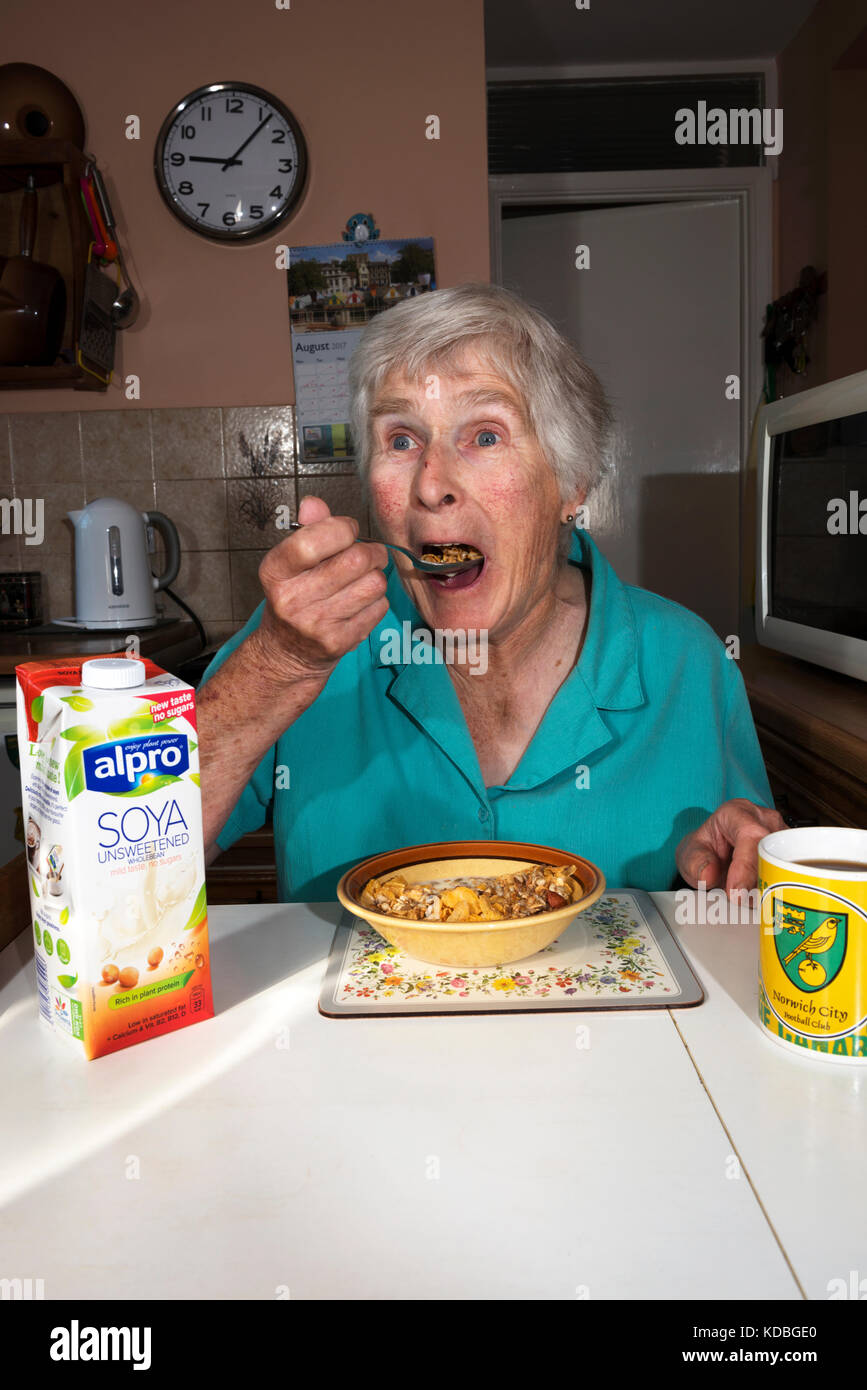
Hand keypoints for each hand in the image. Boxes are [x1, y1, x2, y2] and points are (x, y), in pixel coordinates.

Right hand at [250, 494, 389, 685]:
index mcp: (275, 571)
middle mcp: (291, 599)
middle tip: (368, 554)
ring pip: (373, 584)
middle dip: (371, 551)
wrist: (287, 651)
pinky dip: (377, 601)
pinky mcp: (338, 642)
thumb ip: (307, 529)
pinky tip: (360, 603)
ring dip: (376, 577)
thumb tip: (314, 503)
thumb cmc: (295, 595)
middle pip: (355, 560)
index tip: (348, 530)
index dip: (341, 528)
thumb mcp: (291, 561)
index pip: (312, 540)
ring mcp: (315, 623)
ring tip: (362, 580)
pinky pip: (379, 608)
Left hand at [675, 798, 785, 893]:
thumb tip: (708, 876)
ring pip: (789, 862)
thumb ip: (695, 862)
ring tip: (755, 904)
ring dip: (774, 888)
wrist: (716, 851)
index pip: (750, 835)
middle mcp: (765, 820)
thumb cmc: (706, 847)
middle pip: (774, 849)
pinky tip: (769, 903)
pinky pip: (794, 872)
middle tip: (746, 903)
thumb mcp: (689, 852)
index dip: (746, 866)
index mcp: (737, 813)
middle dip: (762, 881)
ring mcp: (783, 836)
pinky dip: (782, 890)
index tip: (736, 892)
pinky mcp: (793, 853)